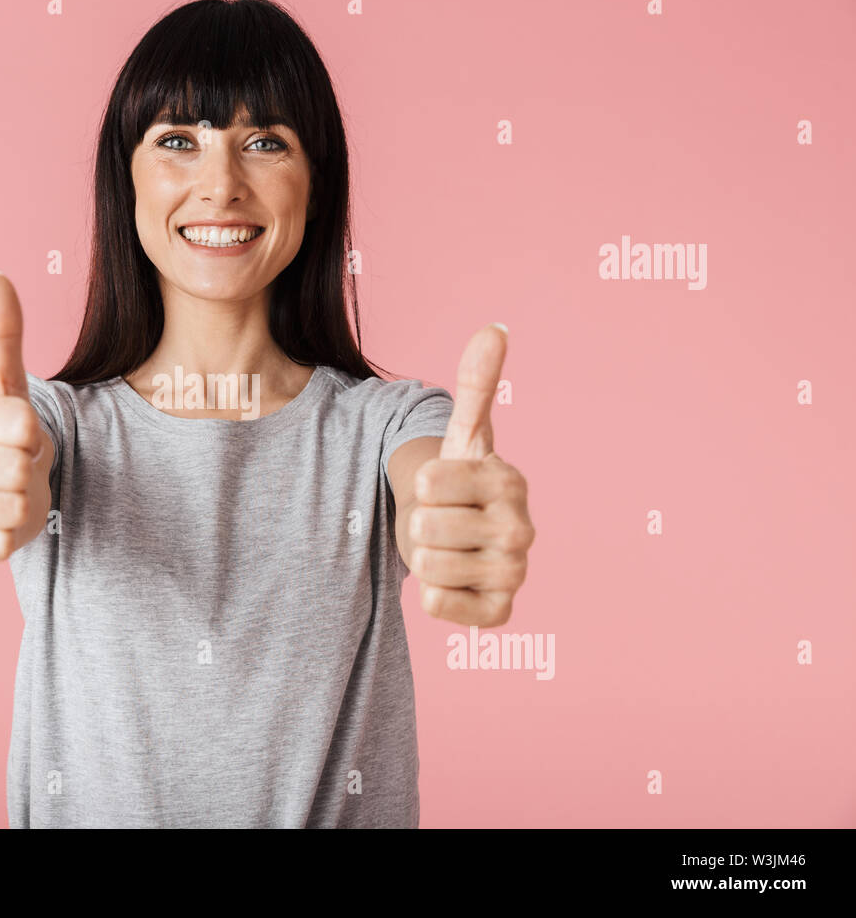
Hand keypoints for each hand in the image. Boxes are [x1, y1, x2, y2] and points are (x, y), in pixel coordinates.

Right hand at [0, 271, 48, 571]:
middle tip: (18, 467)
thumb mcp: (10, 383)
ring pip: (11, 510)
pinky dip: (9, 540)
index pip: (22, 427)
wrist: (3, 490)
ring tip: (10, 493)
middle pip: (18, 471)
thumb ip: (3, 332)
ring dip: (25, 505)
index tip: (22, 435)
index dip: (36, 435)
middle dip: (32, 471)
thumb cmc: (5, 433)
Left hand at [407, 324, 534, 625]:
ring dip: (423, 557)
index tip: (442, 487)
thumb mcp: (462, 434)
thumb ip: (476, 384)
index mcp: (510, 481)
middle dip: (419, 523)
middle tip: (442, 521)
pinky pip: (439, 605)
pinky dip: (433, 593)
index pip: (429, 481)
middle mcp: (522, 530)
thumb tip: (494, 329)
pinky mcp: (498, 612)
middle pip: (424, 527)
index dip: (422, 484)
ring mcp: (514, 574)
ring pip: (426, 566)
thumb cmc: (460, 483)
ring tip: (447, 547)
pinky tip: (453, 579)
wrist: (464, 538)